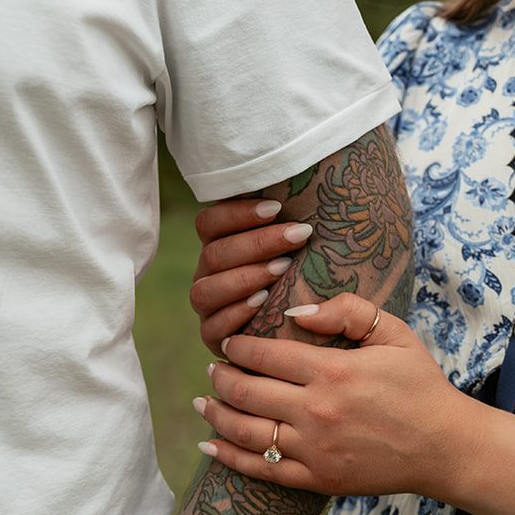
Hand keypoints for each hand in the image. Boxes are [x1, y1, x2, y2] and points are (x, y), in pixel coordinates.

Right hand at [190, 198, 314, 356]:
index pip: (208, 223)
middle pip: (213, 254)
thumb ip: (291, 222)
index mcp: (218, 246)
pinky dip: (237, 313)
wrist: (306, 330)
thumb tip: (309, 176)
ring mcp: (208, 308)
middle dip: (256, 243)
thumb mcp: (298, 247)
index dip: (237, 213)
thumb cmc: (305, 276)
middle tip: (296, 236)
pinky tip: (264, 302)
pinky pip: (213, 327)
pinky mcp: (214, 338)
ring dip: (245, 277)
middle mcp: (207, 275)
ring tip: (282, 269)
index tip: (277, 208)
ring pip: (205, 290)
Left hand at [195, 293, 477, 498]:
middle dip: (220, 376)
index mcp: (333, 372)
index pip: (264, 355)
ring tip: (204, 400)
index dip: (237, 347)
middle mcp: (317, 412)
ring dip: (215, 414)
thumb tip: (295, 313)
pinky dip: (228, 456)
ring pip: (245, 431)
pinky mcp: (317, 479)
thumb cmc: (421, 385)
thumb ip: (347, 311)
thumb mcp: (394, 334)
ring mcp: (314, 449)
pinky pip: (260, 469)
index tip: (228, 343)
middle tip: (213, 368)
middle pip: (245, 392)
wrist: (445, 447)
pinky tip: (208, 444)